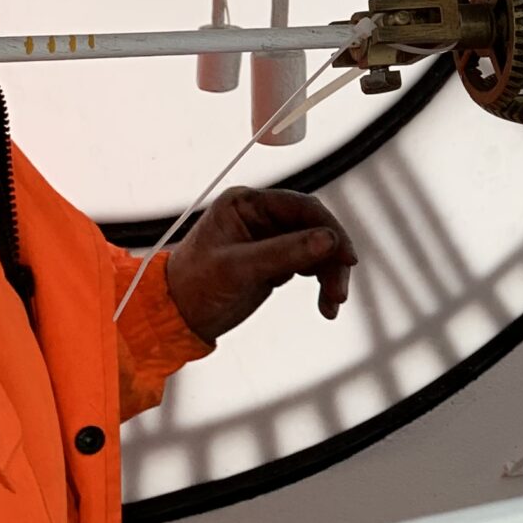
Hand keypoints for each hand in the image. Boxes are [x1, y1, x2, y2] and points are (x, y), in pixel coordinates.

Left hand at [163, 186, 357, 339]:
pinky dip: (321, 283)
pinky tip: (325, 303)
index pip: (301, 206)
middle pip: (315, 228)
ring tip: (332, 302)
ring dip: (330, 274)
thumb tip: (327, 239)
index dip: (328, 228)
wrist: (176, 318)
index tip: (346, 254)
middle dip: (331, 259)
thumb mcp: (238, 268)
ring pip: (317, 249)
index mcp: (245, 205)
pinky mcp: (275, 261)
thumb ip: (285, 252)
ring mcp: (269, 239)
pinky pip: (310, 265)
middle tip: (339, 288)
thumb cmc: (193, 286)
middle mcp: (260, 217)